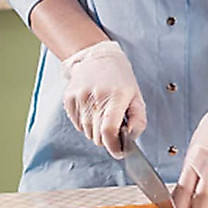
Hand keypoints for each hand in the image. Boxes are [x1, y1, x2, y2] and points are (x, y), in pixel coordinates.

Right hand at [61, 40, 146, 158]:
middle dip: (107, 138)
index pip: (109, 131)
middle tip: (113, 126)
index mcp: (116, 96)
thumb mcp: (137, 97)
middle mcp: (96, 96)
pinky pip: (77, 124)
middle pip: (97, 136)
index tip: (119, 151)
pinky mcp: (69, 98)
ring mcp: (80, 97)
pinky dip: (85, 124)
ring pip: (87, 132)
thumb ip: (138, 121)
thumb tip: (131, 139)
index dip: (114, 147)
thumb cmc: (121, 78)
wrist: (98, 56)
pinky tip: (92, 109)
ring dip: (96, 131)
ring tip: (102, 114)